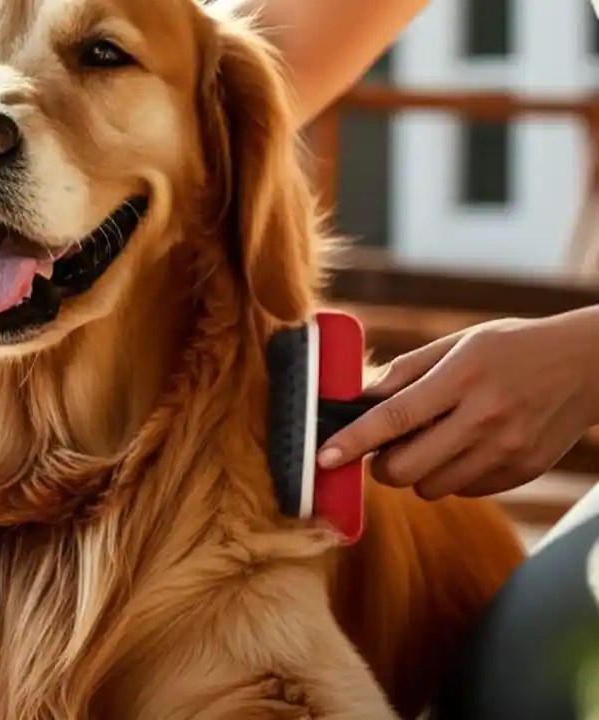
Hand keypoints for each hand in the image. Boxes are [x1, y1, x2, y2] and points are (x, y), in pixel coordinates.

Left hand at [317, 307, 598, 499]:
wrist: (589, 365)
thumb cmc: (512, 348)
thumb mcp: (458, 344)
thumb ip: (405, 372)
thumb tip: (357, 400)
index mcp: (462, 377)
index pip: (395, 417)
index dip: (354, 440)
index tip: (323, 456)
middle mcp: (485, 418)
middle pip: (406, 469)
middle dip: (381, 466)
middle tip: (384, 450)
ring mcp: (507, 450)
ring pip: (431, 488)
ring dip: (417, 474)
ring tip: (434, 442)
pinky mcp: (522, 472)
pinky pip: (463, 491)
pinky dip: (451, 478)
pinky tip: (465, 449)